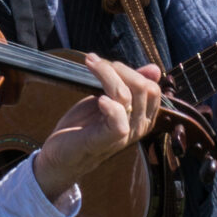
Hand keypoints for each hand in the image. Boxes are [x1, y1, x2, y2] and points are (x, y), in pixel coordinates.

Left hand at [32, 55, 163, 197]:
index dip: (130, 70)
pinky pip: (118, 122)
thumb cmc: (84, 125)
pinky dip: (109, 106)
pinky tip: (98, 100)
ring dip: (106, 75)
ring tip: (89, 66)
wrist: (61, 153)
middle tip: (94, 63)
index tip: (105, 63)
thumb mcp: (107, 99)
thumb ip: (128, 85)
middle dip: (119, 69)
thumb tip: (155, 69)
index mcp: (143, 116)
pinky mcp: (106, 140)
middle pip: (144, 88)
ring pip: (126, 96)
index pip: (152, 87)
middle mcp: (138, 126)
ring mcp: (124, 134)